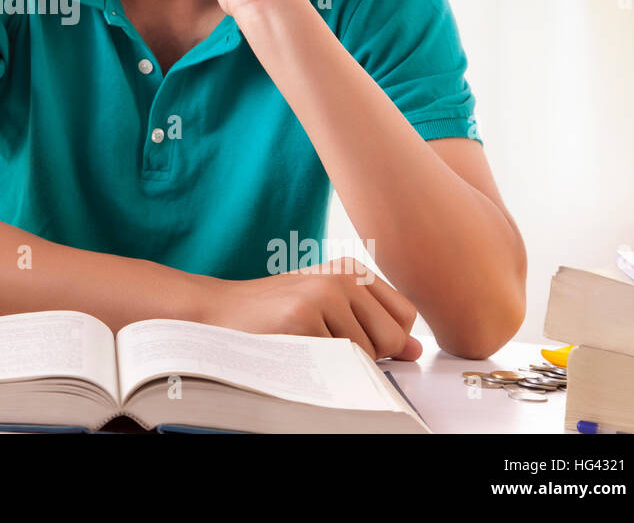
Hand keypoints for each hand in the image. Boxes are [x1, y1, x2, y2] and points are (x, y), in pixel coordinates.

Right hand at [201, 259, 422, 361]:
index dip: (386, 340)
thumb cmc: (273, 313)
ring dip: (338, 361)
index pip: (404, 316)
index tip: (355, 339)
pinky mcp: (302, 317)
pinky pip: (336, 361)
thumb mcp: (327, 309)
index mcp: (351, 270)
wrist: (218, 311)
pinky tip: (293, 346)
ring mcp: (322, 295)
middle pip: (391, 338)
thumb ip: (371, 323)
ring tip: (305, 342)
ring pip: (365, 354)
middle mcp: (342, 276)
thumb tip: (415, 349)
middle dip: (367, 354)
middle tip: (325, 342)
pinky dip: (318, 364)